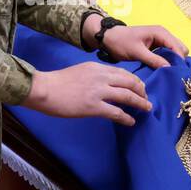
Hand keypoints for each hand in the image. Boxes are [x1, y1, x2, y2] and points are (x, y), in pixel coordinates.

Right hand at [25, 62, 151, 126]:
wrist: (44, 89)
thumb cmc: (57, 82)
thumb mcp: (80, 71)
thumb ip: (94, 76)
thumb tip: (105, 86)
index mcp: (97, 67)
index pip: (123, 73)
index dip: (134, 81)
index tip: (139, 88)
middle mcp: (101, 77)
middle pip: (130, 82)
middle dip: (141, 91)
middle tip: (146, 99)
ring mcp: (98, 91)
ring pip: (127, 96)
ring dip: (140, 103)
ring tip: (146, 109)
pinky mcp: (93, 106)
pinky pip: (116, 112)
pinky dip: (126, 117)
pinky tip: (130, 122)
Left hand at [97, 24, 187, 68]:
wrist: (108, 38)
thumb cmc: (121, 42)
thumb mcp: (137, 52)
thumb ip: (153, 59)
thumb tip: (169, 68)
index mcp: (160, 33)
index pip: (177, 47)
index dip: (179, 60)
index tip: (178, 74)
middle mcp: (163, 35)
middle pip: (180, 48)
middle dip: (178, 60)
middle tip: (173, 74)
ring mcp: (160, 40)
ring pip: (175, 52)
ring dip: (173, 61)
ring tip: (169, 74)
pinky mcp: (156, 46)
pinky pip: (167, 54)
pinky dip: (168, 61)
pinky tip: (163, 70)